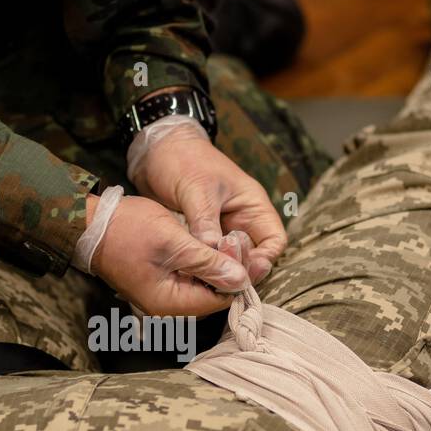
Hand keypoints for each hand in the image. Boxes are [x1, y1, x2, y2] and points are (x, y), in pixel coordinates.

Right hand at [90, 193, 249, 316]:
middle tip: (236, 238)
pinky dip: (204, 263)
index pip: (221, 299)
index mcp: (170, 304)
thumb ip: (209, 262)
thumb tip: (242, 279)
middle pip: (214, 295)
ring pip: (205, 286)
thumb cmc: (128, 231)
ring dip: (218, 264)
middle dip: (230, 269)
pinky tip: (209, 243)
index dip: (237, 274)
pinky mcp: (162, 284)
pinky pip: (192, 279)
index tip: (240, 244)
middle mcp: (168, 308)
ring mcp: (163, 297)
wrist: (92, 225)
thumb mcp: (174, 242)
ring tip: (226, 237)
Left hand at [128, 112, 284, 283]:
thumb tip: (213, 252)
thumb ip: (205, 222)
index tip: (244, 271)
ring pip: (230, 260)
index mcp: (251, 205)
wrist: (156, 150)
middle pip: (253, 257)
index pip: (274, 241)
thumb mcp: (196, 189)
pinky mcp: (202, 236)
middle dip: (240, 270)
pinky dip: (204, 266)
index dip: (264, 260)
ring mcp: (221, 229)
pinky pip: (210, 257)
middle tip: (220, 280)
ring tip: (204, 280)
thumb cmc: (183, 159)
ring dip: (220, 271)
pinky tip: (192, 274)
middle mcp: (241, 220)